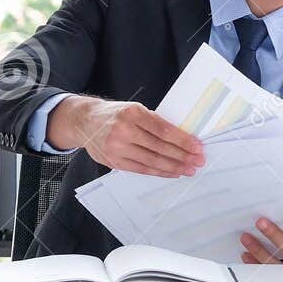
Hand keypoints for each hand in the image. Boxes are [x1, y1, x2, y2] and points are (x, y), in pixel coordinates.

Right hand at [46, 96, 204, 176]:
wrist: (84, 121)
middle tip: (198, 160)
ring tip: (189, 169)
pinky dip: (159, 172)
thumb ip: (153, 121)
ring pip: (152, 161)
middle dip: (182, 155)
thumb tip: (181, 137)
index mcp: (132, 113)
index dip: (182, 140)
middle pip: (159, 147)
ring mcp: (117, 148)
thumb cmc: (114, 114)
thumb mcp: (133, 109)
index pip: (163, 130)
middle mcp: (123, 131)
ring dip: (174, 167)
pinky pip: (141, 169)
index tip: (197, 146)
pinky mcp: (114, 162)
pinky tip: (172, 172)